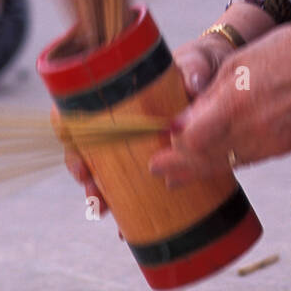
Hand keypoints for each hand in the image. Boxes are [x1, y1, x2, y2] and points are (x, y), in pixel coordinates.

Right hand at [52, 35, 232, 207]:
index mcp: (121, 91)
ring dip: (100, 194)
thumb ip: (195, 69)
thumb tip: (193, 83)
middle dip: (83, 171)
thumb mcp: (196, 62)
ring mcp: (137, 142)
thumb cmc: (200, 64)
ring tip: (103, 211)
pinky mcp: (157, 159)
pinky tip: (127, 228)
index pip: (78, 109)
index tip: (76, 151)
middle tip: (93, 192)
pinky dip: (128, 207)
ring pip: (105, 169)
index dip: (67, 131)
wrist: (222, 76)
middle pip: (86, 145)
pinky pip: (135, 185)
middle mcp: (122, 118)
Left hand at [148, 19, 290, 186]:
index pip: (193, 140)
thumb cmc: (281, 51)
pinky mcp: (283, 147)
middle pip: (206, 159)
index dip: (175, 145)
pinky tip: (213, 162)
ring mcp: (270, 142)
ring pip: (226, 164)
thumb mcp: (235, 64)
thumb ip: (208, 97)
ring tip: (176, 177)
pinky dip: (227, 160)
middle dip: (179, 166)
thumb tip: (181, 123)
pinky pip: (247, 159)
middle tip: (157, 170)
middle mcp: (252, 129)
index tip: (159, 142)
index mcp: (236, 103)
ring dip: (199, 169)